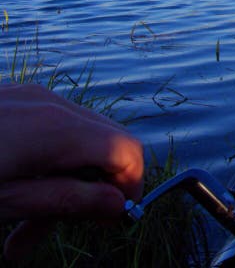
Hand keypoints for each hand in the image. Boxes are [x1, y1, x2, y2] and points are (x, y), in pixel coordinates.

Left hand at [0, 83, 143, 259]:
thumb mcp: (8, 201)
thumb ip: (69, 201)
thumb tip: (118, 204)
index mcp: (57, 129)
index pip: (127, 150)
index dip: (132, 185)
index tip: (115, 219)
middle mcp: (51, 103)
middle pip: (105, 141)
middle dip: (96, 186)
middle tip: (63, 229)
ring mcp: (30, 96)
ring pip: (75, 136)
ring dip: (64, 179)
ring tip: (19, 229)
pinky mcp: (12, 98)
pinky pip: (47, 126)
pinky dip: (44, 159)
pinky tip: (15, 189)